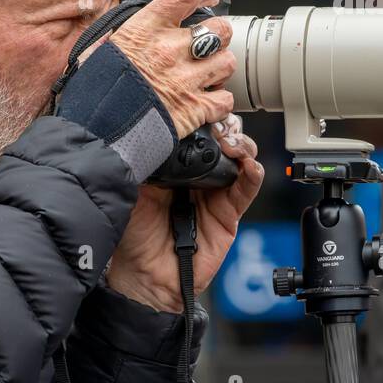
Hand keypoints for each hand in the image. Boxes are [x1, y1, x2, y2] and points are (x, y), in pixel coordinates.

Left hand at [104, 114, 262, 312]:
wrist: (143, 277)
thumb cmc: (132, 235)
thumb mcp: (131, 187)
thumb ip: (145, 159)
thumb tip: (152, 125)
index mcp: (175, 166)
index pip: (196, 133)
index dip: (202, 117)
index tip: (199, 104)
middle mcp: (198, 176)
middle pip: (223, 140)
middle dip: (225, 125)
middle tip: (216, 121)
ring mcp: (217, 194)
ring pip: (242, 158)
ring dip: (241, 144)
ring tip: (230, 141)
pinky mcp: (230, 214)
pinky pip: (248, 189)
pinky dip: (252, 172)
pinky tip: (247, 164)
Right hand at [108, 0, 235, 139]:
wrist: (94, 132)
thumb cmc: (93, 92)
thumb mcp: (98, 51)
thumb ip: (119, 35)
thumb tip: (124, 28)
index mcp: (145, 30)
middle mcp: (170, 50)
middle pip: (219, 29)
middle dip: (219, 35)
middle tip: (209, 44)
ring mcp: (185, 79)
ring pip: (228, 62)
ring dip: (221, 68)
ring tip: (207, 74)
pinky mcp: (194, 109)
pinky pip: (226, 99)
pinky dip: (221, 102)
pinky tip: (207, 102)